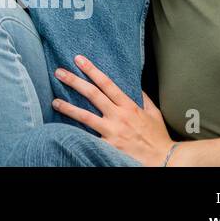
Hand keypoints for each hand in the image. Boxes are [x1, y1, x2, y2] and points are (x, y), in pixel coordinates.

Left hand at [51, 55, 172, 165]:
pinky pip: (89, 138)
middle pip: (92, 94)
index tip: (78, 60)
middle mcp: (118, 116)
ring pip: (85, 116)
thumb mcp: (154, 114)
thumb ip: (143, 98)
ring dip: (68, 107)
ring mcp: (112, 132)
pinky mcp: (108, 146)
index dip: (91, 70)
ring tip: (54, 102)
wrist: (164, 160)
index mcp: (129, 106)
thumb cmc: (158, 138)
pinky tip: (63, 130)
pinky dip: (76, 134)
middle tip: (59, 72)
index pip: (106, 83)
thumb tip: (135, 84)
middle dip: (74, 81)